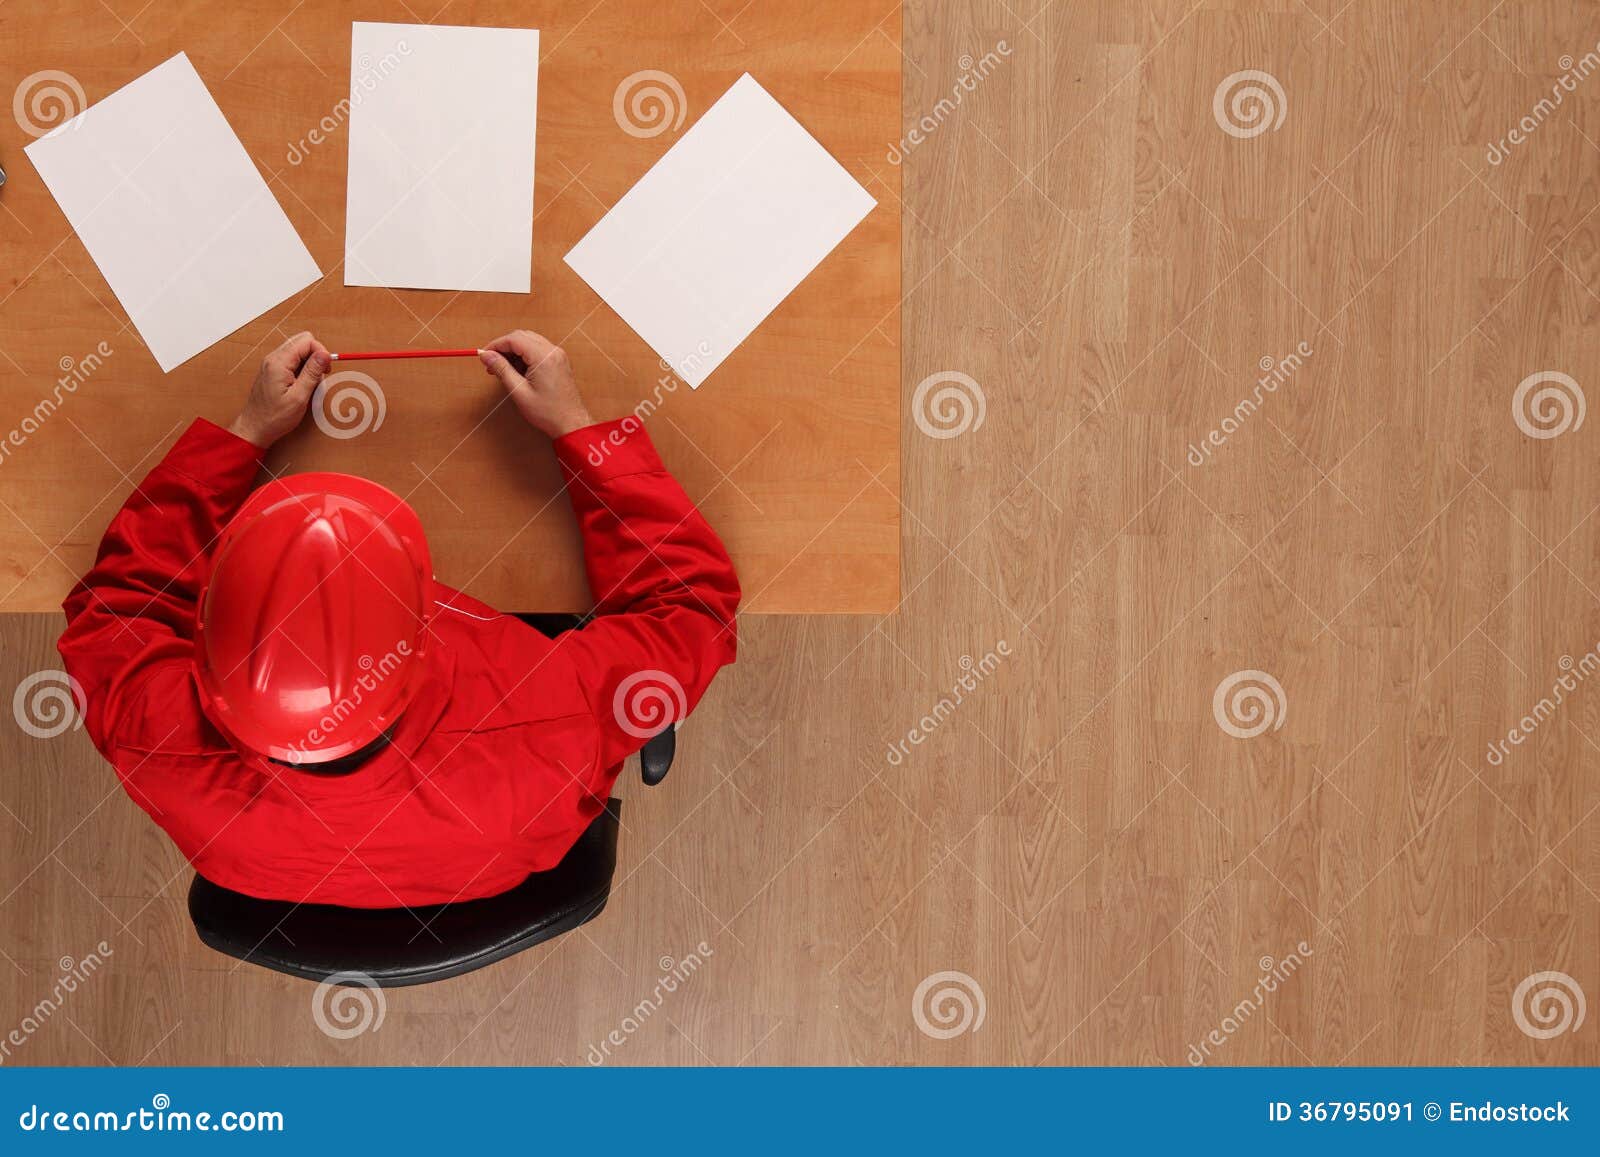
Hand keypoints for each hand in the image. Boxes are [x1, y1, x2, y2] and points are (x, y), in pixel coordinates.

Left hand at [229, 331, 330, 447]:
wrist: (255, 427)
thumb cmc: (275, 417)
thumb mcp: (299, 397)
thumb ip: (312, 373)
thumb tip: (325, 354)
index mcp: (279, 362)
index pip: (306, 341)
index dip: (321, 352)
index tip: (326, 369)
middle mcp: (273, 358)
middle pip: (302, 341)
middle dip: (317, 355)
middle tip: (321, 375)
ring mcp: (272, 363)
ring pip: (298, 350)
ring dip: (310, 363)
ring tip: (311, 383)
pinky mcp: (273, 370)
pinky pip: (292, 360)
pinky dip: (302, 369)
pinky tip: (303, 384)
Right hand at [479, 331, 593, 438]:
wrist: (571, 423)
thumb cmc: (548, 412)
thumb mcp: (519, 391)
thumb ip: (502, 369)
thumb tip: (486, 355)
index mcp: (544, 357)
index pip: (514, 339)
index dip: (496, 345)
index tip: (484, 355)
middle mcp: (553, 351)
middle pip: (522, 336)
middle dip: (504, 347)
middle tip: (491, 363)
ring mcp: (558, 355)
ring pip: (530, 342)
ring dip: (514, 351)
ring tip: (503, 370)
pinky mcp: (559, 361)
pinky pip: (538, 350)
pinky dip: (525, 356)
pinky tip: (517, 371)